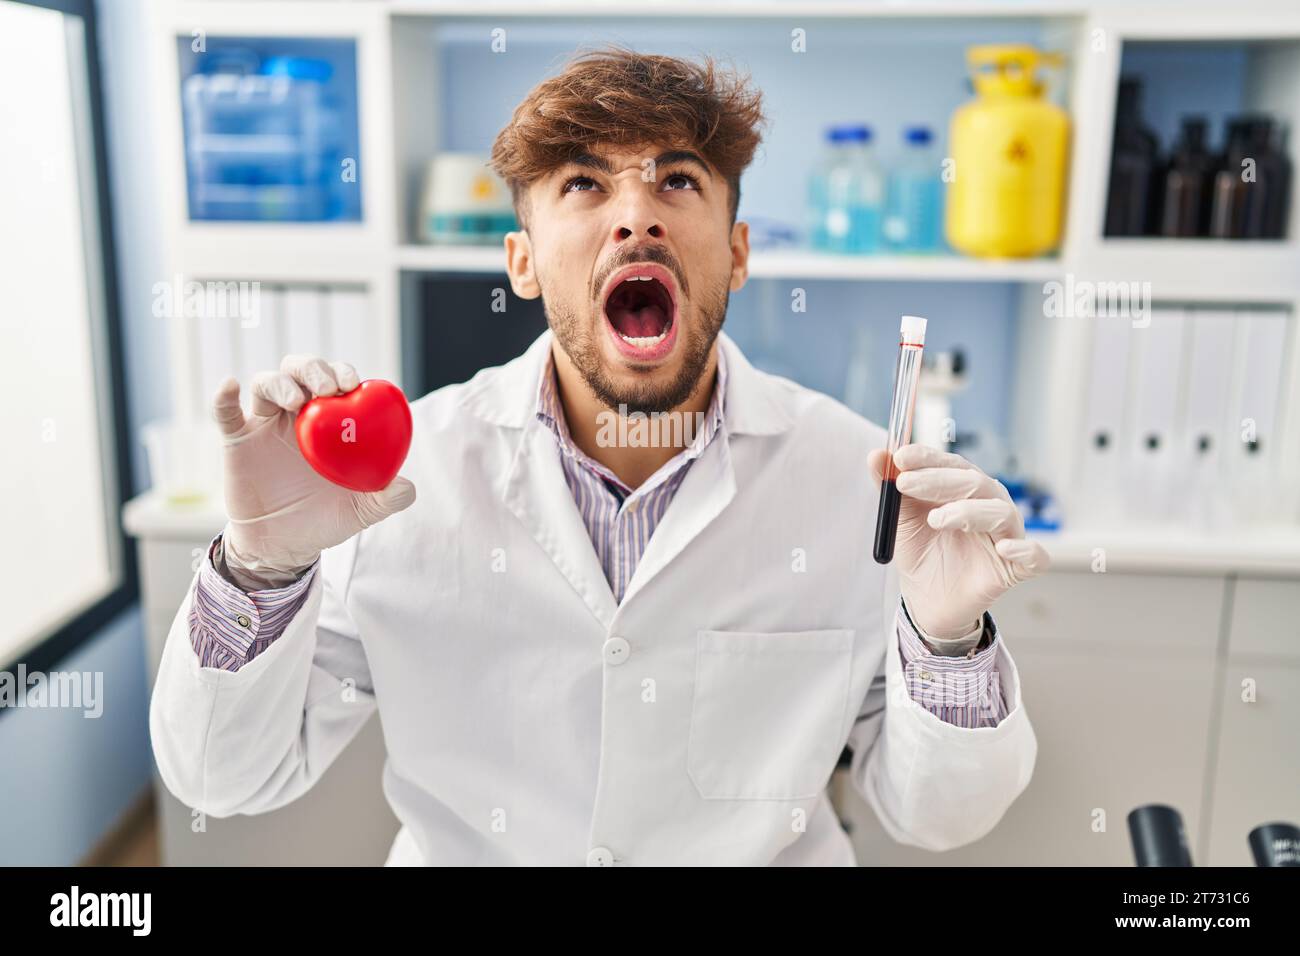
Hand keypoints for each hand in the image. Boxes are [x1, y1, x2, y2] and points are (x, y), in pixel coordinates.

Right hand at [212, 354, 416, 590]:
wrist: (284, 545)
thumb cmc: (325, 518)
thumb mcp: (361, 511)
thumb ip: (386, 499)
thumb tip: (407, 488)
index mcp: (329, 420)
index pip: (336, 380)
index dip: (343, 372)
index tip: (354, 384)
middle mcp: (297, 414)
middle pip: (301, 370)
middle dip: (315, 369)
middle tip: (329, 387)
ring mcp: (265, 424)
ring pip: (267, 382)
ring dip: (281, 382)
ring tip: (296, 401)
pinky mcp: (237, 440)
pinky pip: (225, 413)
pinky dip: (223, 397)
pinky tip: (230, 387)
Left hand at [868, 444, 1048, 638]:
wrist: (927, 601)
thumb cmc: (921, 553)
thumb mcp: (900, 520)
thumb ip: (889, 487)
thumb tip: (875, 454)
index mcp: (964, 489)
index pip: (952, 464)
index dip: (928, 458)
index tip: (900, 457)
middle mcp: (990, 505)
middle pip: (975, 483)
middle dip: (939, 480)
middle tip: (905, 484)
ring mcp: (1007, 535)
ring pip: (1000, 512)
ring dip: (968, 511)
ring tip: (936, 520)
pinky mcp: (1017, 568)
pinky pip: (1034, 556)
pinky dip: (1024, 550)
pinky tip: (1004, 548)